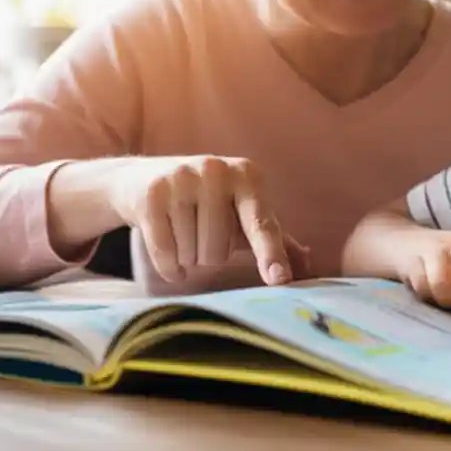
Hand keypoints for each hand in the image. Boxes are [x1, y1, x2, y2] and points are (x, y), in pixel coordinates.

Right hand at [106, 156, 308, 284]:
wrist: (142, 179)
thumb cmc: (207, 203)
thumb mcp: (242, 214)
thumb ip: (275, 239)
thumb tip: (308, 267)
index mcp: (248, 176)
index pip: (262, 225)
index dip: (271, 255)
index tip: (280, 279)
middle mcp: (217, 170)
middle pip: (220, 250)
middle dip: (211, 253)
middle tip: (201, 231)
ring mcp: (182, 179)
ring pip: (192, 254)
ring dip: (188, 256)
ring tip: (182, 231)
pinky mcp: (153, 194)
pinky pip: (165, 253)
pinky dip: (168, 265)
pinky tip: (168, 249)